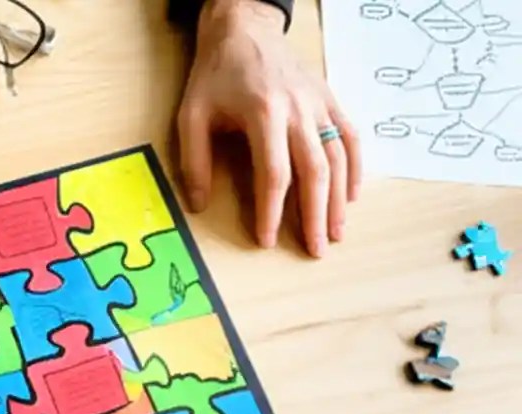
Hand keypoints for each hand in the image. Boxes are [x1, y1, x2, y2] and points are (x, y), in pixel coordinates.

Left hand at [178, 0, 360, 257]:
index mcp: (264, 114)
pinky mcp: (330, 100)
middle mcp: (299, 111)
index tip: (266, 240)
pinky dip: (355, 168)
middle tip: (314, 250)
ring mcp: (320, 105)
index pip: (274, 173)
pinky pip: (350, 137)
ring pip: (338, 157)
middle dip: (314, 214)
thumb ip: (194, 160)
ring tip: (335, 233)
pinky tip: (351, 196)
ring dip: (338, 200)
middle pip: (315, 171)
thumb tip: (198, 204)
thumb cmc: (216, 75)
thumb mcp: (192, 114)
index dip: (271, 210)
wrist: (244, 30)